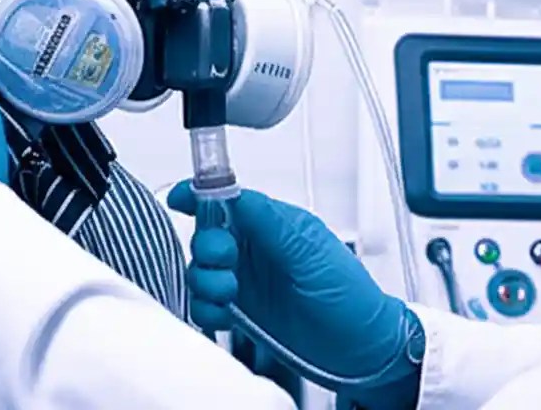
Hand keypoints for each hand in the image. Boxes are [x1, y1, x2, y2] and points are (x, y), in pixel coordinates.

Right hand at [167, 184, 416, 386]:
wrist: (360, 349)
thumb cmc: (350, 296)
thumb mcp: (311, 253)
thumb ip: (271, 224)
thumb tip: (236, 192)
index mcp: (275, 225)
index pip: (231, 200)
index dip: (202, 195)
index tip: (180, 197)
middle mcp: (258, 250)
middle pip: (208, 234)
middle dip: (207, 246)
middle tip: (226, 260)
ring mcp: (247, 281)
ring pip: (202, 270)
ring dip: (205, 280)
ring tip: (229, 293)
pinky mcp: (241, 312)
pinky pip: (205, 305)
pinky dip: (206, 309)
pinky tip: (225, 315)